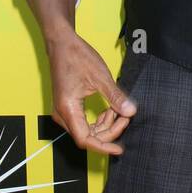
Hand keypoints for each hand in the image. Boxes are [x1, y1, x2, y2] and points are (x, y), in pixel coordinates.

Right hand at [46, 30, 137, 155]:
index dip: (104, 146)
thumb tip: (131, 112)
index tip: (120, 149)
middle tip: (125, 117)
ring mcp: (63, 111)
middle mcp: (62, 114)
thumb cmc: (77, 56)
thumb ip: (115, 97)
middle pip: (87, 137)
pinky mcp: (66, 107)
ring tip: (119, 110)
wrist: (61, 43)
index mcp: (68, 109)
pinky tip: (110, 109)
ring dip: (104, 125)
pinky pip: (83, 122)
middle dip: (109, 131)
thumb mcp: (100, 77)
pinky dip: (98, 119)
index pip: (86, 140)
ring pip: (86, 130)